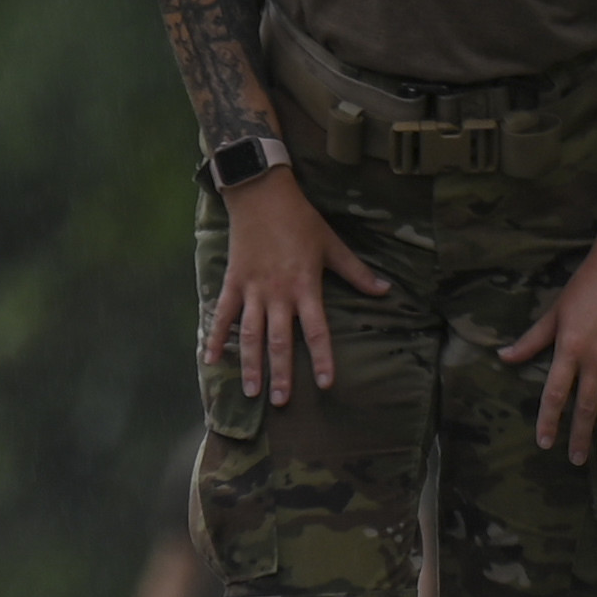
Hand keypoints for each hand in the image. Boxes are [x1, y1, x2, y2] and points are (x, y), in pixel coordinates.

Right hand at [206, 165, 389, 404]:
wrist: (261, 194)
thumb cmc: (301, 219)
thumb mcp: (332, 244)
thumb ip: (357, 272)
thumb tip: (386, 290)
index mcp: (305, 286)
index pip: (317, 330)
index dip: (323, 358)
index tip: (326, 383)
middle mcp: (278, 293)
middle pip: (280, 340)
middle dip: (281, 373)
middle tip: (282, 403)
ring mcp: (253, 289)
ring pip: (250, 334)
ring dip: (251, 364)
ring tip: (252, 391)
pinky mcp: (234, 281)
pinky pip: (223, 314)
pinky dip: (215, 336)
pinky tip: (210, 359)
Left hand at [495, 227, 596, 460]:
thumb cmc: (584, 285)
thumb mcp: (554, 311)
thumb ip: (531, 340)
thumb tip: (504, 356)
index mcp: (570, 348)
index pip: (555, 393)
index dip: (549, 420)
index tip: (545, 443)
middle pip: (588, 405)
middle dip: (581, 435)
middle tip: (577, 460)